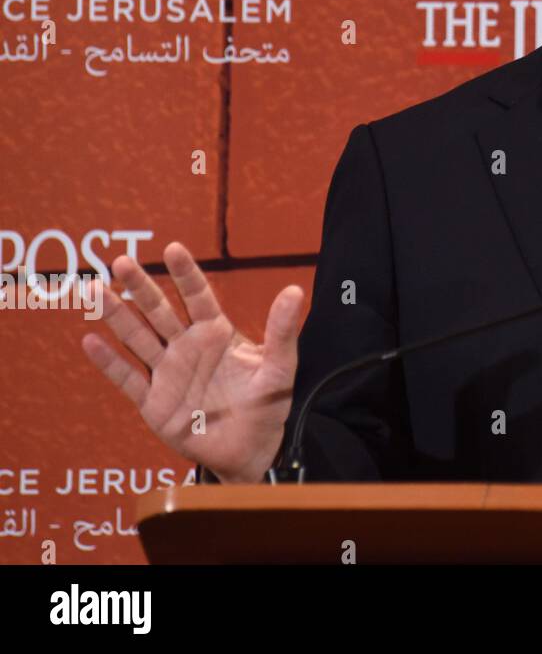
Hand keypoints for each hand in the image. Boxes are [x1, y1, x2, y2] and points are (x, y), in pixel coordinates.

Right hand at [81, 242, 304, 483]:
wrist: (252, 450)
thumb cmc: (269, 405)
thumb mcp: (280, 366)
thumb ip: (283, 331)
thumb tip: (295, 291)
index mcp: (217, 334)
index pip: (199, 296)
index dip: (186, 274)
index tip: (173, 248)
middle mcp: (188, 347)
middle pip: (160, 311)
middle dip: (141, 287)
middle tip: (122, 261)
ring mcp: (168, 373)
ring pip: (138, 338)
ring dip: (117, 315)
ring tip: (94, 289)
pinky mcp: (154, 402)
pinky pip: (128, 379)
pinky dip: (108, 362)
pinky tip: (89, 341)